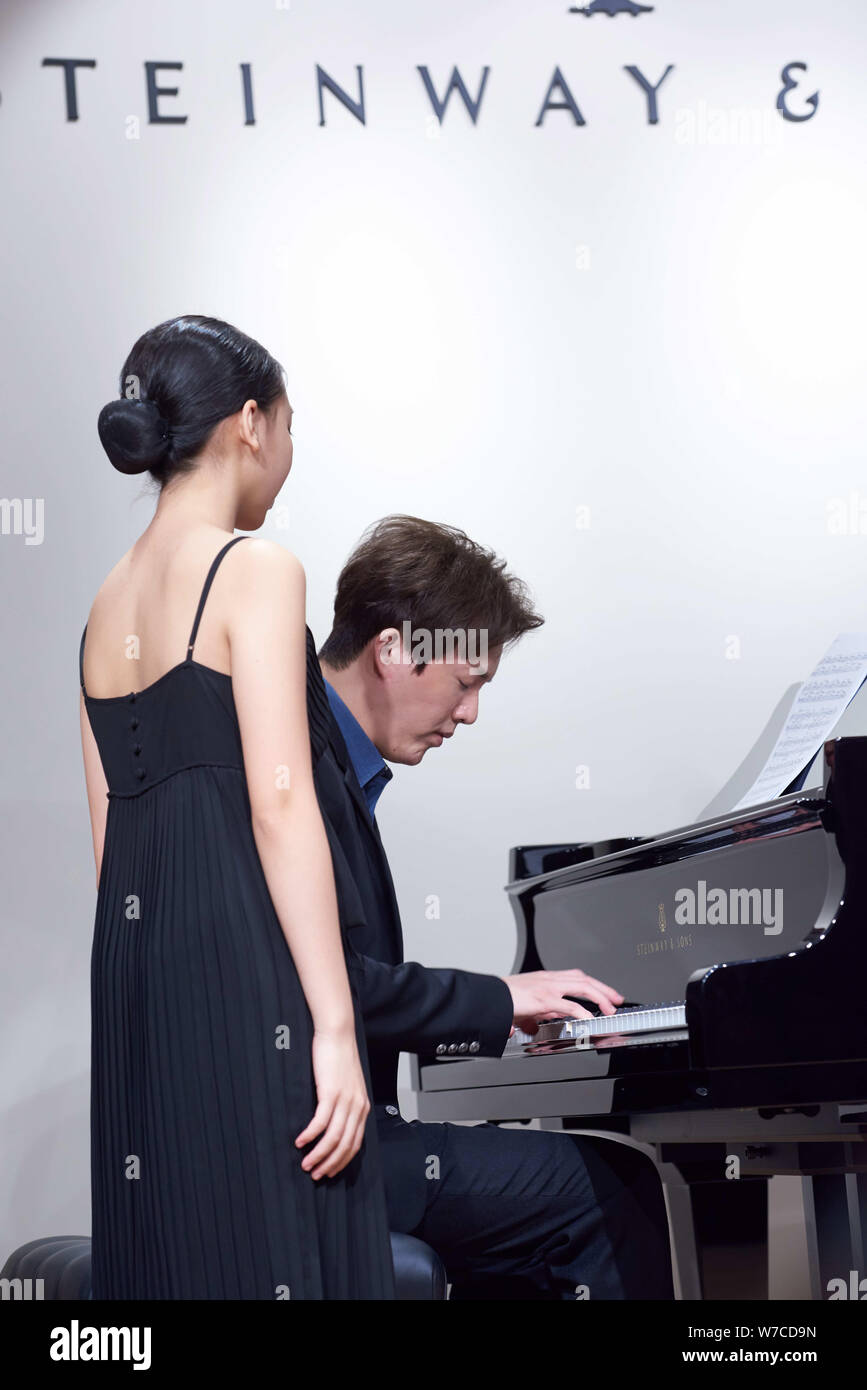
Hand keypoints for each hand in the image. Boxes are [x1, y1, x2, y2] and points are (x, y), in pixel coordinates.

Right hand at [294, 1028, 370, 1179]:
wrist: (337, 1034)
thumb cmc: (339, 1058)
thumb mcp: (348, 1084)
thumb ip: (345, 1104)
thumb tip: (333, 1124)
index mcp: (362, 1107)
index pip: (355, 1144)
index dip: (341, 1162)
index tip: (328, 1172)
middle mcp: (357, 1106)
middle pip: (345, 1145)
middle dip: (329, 1164)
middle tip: (314, 1174)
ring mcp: (345, 1100)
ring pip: (334, 1138)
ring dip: (318, 1154)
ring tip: (305, 1163)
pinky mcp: (331, 1092)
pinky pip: (321, 1121)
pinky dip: (310, 1135)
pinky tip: (299, 1141)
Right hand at [503, 969, 623, 1035]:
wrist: (489, 997)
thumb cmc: (503, 1000)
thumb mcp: (527, 1006)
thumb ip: (541, 1012)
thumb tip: (549, 1021)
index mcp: (546, 979)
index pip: (577, 977)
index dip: (594, 984)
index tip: (606, 993)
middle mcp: (550, 979)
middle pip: (584, 979)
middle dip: (604, 989)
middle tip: (617, 1000)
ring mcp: (548, 987)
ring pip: (582, 987)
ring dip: (599, 997)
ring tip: (610, 1009)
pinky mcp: (543, 999)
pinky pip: (569, 1004)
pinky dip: (582, 1011)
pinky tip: (590, 1019)